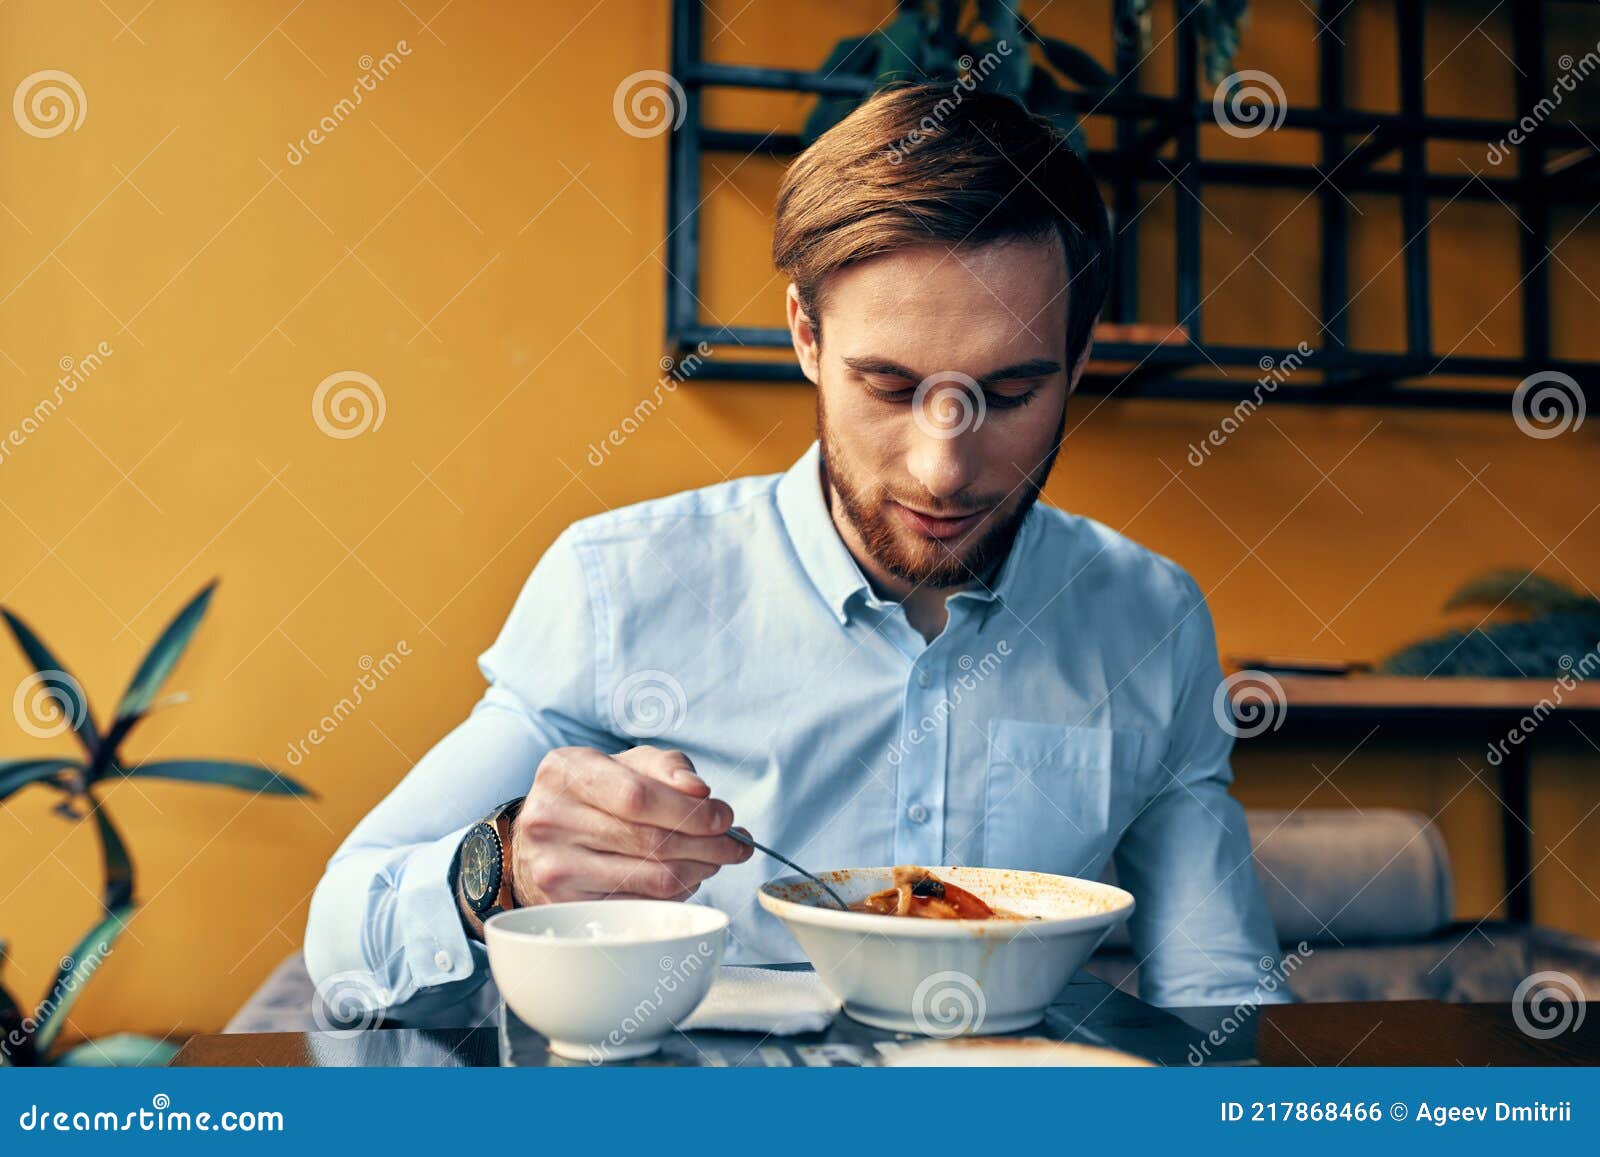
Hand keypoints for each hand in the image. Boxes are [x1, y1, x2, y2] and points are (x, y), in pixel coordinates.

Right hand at [510, 746, 751, 904]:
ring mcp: (555, 867)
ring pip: (652, 878)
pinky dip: (677, 892)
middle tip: (735, 844)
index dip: (691, 811)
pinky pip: (643, 905)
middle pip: (650, 841)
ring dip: (700, 870)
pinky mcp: (567, 906)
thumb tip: (700, 792)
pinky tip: (686, 876)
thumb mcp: (625, 763)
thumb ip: (667, 767)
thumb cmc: (593, 794)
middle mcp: (550, 819)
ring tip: (715, 859)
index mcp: (564, 772)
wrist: (540, 838)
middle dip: (708, 844)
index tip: (725, 817)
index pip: (638, 797)